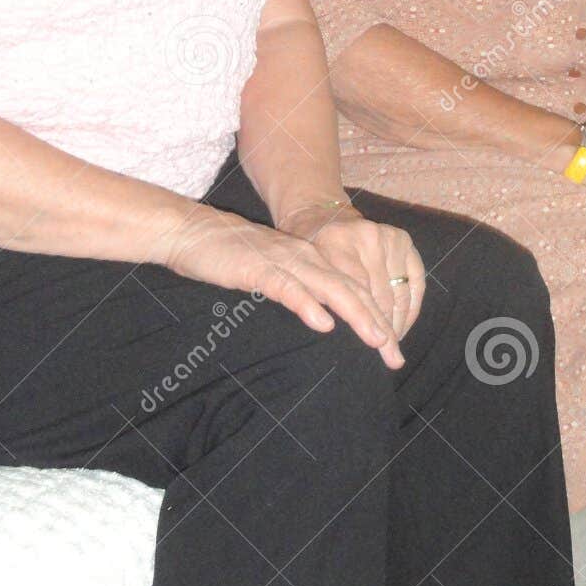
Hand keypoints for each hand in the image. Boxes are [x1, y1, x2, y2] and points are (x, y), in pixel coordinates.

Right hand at [161, 202, 408, 368]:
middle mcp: (305, 256)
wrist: (190, 230)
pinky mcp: (257, 267)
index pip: (353, 289)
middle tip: (395, 355)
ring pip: (329, 288)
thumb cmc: (229, 256)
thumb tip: (323, 319)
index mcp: (310, 259)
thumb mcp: (272, 273)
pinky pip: (288, 287)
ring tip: (378, 339)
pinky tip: (324, 324)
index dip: (377, 318)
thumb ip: (297, 290)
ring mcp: (282, 260)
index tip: (392, 349)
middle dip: (378, 322)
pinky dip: (308, 304)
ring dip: (357, 313)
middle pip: (352, 290)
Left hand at [277, 200, 425, 346]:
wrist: (321, 216)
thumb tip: (329, 328)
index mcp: (336, 244)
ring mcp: (386, 237)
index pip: (358, 291)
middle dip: (388, 329)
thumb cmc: (309, 254)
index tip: (379, 347)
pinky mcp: (402, 239)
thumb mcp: (303, 271)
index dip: (369, 321)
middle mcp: (365, 237)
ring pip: (400, 291)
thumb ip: (314, 297)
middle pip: (382, 295)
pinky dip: (412, 305)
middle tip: (391, 357)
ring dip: (400, 321)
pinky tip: (404, 323)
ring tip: (394, 344)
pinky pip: (416, 280)